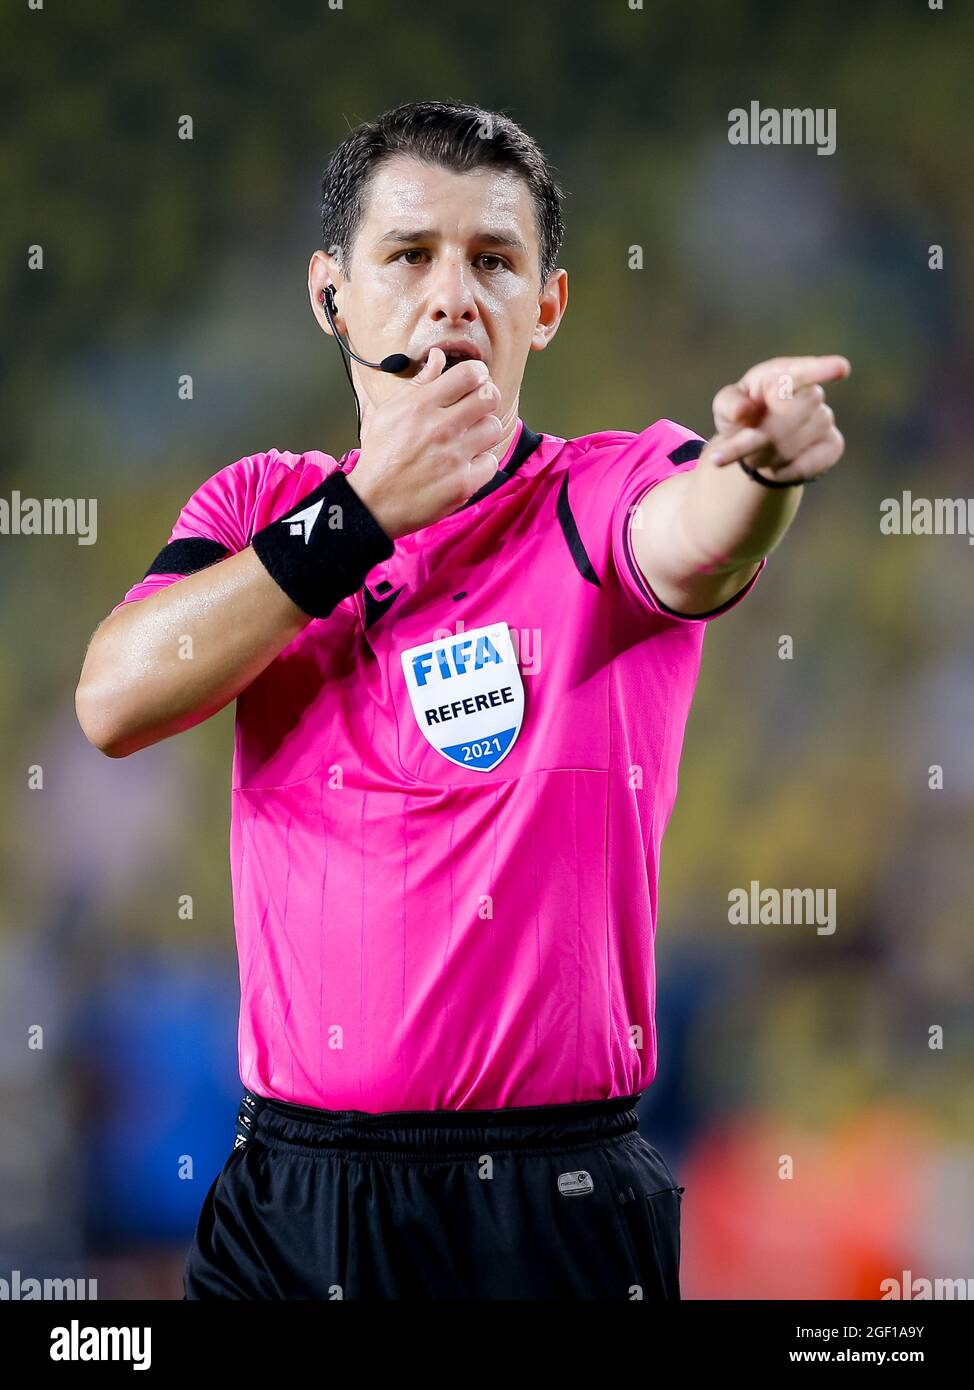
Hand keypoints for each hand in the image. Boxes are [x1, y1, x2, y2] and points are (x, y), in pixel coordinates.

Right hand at [346, 349, 503, 538]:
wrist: (374, 503)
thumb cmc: (380, 456)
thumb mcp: (389, 412)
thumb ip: (418, 383)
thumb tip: (438, 357)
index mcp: (420, 406)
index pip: (470, 374)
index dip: (478, 374)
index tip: (475, 381)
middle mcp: (440, 428)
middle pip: (490, 398)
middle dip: (486, 399)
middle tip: (476, 408)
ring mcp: (454, 457)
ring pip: (493, 428)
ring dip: (484, 431)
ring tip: (469, 438)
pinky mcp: (464, 483)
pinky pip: (491, 462)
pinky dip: (481, 463)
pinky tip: (465, 463)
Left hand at [699, 355, 849, 484]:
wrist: (755, 445)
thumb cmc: (740, 416)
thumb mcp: (725, 407)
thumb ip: (729, 404)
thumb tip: (743, 411)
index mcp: (782, 374)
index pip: (803, 371)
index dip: (822, 369)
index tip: (842, 368)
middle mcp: (809, 393)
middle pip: (793, 414)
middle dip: (764, 434)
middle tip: (746, 441)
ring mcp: (824, 418)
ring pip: (796, 443)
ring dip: (769, 455)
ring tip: (758, 453)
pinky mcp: (833, 445)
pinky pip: (809, 464)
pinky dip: (787, 470)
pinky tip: (777, 467)